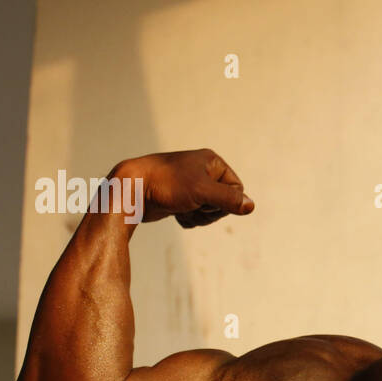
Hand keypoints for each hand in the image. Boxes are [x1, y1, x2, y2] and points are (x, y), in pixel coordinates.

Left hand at [118, 149, 254, 226]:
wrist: (130, 190)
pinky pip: (196, 214)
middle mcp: (202, 171)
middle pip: (224, 201)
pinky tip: (176, 214)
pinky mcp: (179, 198)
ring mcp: (190, 185)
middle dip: (211, 211)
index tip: (207, 201)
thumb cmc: (166, 185)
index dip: (225, 202)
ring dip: (199, 217)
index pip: (236, 188)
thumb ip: (229, 199)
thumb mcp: (202, 192)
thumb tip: (251, 206)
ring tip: (183, 210)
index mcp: (211, 162)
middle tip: (194, 207)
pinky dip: (189, 219)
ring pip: (210, 211)